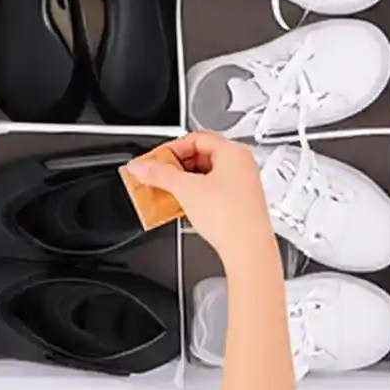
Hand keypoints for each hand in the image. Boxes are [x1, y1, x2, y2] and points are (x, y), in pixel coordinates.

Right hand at [124, 132, 276, 273]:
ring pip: (206, 173)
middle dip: (176, 166)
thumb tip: (141, 167)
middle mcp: (241, 164)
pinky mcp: (240, 200)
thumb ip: (159, 175)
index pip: (195, 138)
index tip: (154, 160)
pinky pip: (213, 188)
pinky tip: (183, 203)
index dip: (171, 149)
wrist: (249, 251)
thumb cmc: (232, 219)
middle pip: (200, 154)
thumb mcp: (187, 191)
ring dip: (184, 180)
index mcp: (233, 152)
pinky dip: (196, 192)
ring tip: (167, 191)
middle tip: (157, 175)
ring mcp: (243, 182)